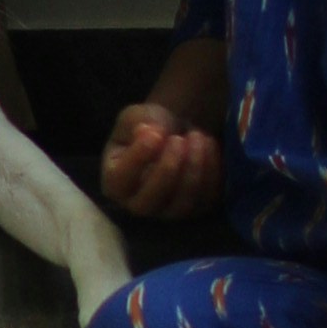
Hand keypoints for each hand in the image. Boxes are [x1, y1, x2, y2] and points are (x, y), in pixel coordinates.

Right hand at [101, 102, 220, 220]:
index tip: (154, 133)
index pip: (120, 180)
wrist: (175, 134)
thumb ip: (136, 123)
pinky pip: (206, 199)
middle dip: (168, 168)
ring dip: (193, 168)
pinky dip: (212, 171)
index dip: (138, 158)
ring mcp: (168, 211)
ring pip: (181, 203)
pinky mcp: (196, 209)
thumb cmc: (149, 127)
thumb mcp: (135, 117)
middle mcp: (138, 204)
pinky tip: (209, 144)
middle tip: (178, 139)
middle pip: (150, 201)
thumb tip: (147, 132)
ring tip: (197, 136)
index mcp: (114, 182)